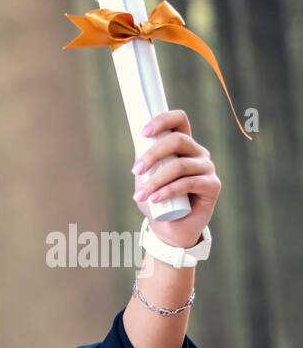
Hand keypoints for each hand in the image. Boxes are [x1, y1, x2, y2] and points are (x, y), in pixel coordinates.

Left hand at [131, 108, 219, 248]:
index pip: (179, 120)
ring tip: (140, 195)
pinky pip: (188, 183)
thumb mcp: (146, 176)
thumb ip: (144, 159)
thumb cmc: (157, 199)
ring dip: (156, 180)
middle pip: (178, 140)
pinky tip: (155, 199)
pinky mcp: (212, 186)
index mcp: (183, 145)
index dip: (163, 120)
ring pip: (180, 165)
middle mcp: (197, 153)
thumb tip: (138, 141)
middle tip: (136, 171)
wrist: (169, 227)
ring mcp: (207, 168)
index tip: (144, 132)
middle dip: (153, 154)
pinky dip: (168, 191)